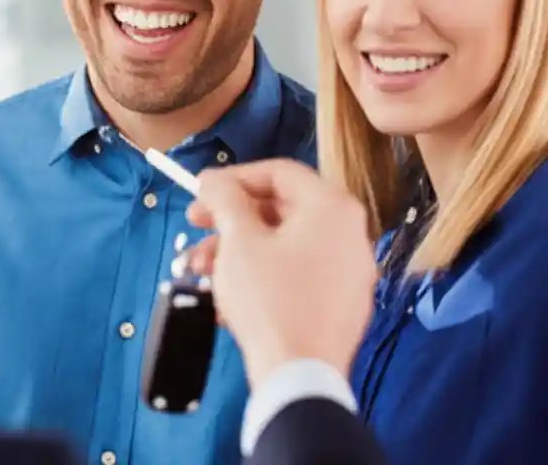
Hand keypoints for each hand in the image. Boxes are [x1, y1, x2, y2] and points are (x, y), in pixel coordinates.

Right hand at [183, 159, 376, 389]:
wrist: (299, 376)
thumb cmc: (270, 301)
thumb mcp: (239, 241)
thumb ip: (225, 199)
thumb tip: (214, 181)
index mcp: (333, 208)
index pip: (279, 172)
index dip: (233, 178)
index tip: (201, 190)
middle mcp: (350, 233)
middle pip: (281, 209)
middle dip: (231, 220)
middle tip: (196, 226)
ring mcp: (350, 271)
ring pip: (285, 245)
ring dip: (239, 250)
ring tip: (202, 269)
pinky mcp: (342, 303)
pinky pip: (297, 274)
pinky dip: (262, 274)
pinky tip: (228, 293)